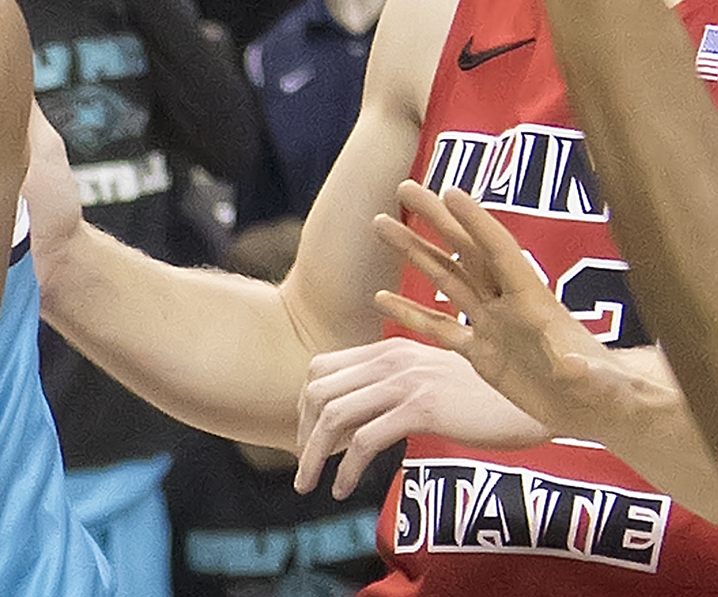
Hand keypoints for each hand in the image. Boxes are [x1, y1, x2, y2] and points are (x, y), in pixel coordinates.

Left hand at [296, 336, 547, 499]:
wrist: (536, 403)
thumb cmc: (486, 399)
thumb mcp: (429, 381)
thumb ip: (392, 388)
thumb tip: (351, 418)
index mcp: (389, 349)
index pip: (321, 368)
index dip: (304, 405)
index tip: (307, 437)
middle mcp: (391, 360)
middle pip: (319, 392)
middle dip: (302, 432)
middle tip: (303, 466)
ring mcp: (407, 382)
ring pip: (335, 417)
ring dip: (313, 456)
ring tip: (309, 484)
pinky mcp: (423, 409)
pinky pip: (366, 441)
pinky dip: (346, 468)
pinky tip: (343, 488)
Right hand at [372, 181, 621, 440]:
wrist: (602, 413)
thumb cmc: (610, 393)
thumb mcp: (600, 382)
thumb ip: (584, 371)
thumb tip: (573, 364)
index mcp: (535, 303)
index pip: (501, 254)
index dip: (477, 224)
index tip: (450, 191)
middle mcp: (508, 305)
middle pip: (465, 252)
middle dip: (435, 219)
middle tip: (404, 187)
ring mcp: (492, 326)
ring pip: (445, 280)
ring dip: (414, 251)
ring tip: (380, 224)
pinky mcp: (481, 354)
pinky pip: (438, 328)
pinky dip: (410, 312)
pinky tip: (380, 298)